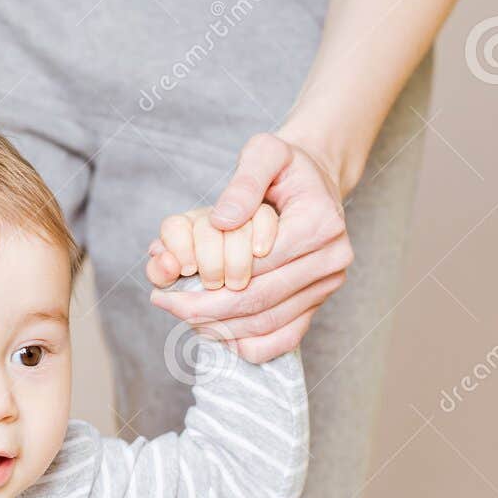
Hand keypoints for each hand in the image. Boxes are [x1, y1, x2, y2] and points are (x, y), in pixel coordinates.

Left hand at [149, 132, 353, 363]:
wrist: (315, 182)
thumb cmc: (285, 167)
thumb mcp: (264, 152)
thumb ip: (243, 183)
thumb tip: (222, 222)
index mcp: (320, 223)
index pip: (257, 264)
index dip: (209, 278)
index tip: (169, 285)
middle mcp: (331, 260)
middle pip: (259, 299)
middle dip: (207, 309)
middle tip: (167, 304)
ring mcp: (327, 286)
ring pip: (267, 323)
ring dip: (221, 328)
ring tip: (183, 317)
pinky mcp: (318, 304)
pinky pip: (283, 339)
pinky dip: (248, 345)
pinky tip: (215, 332)